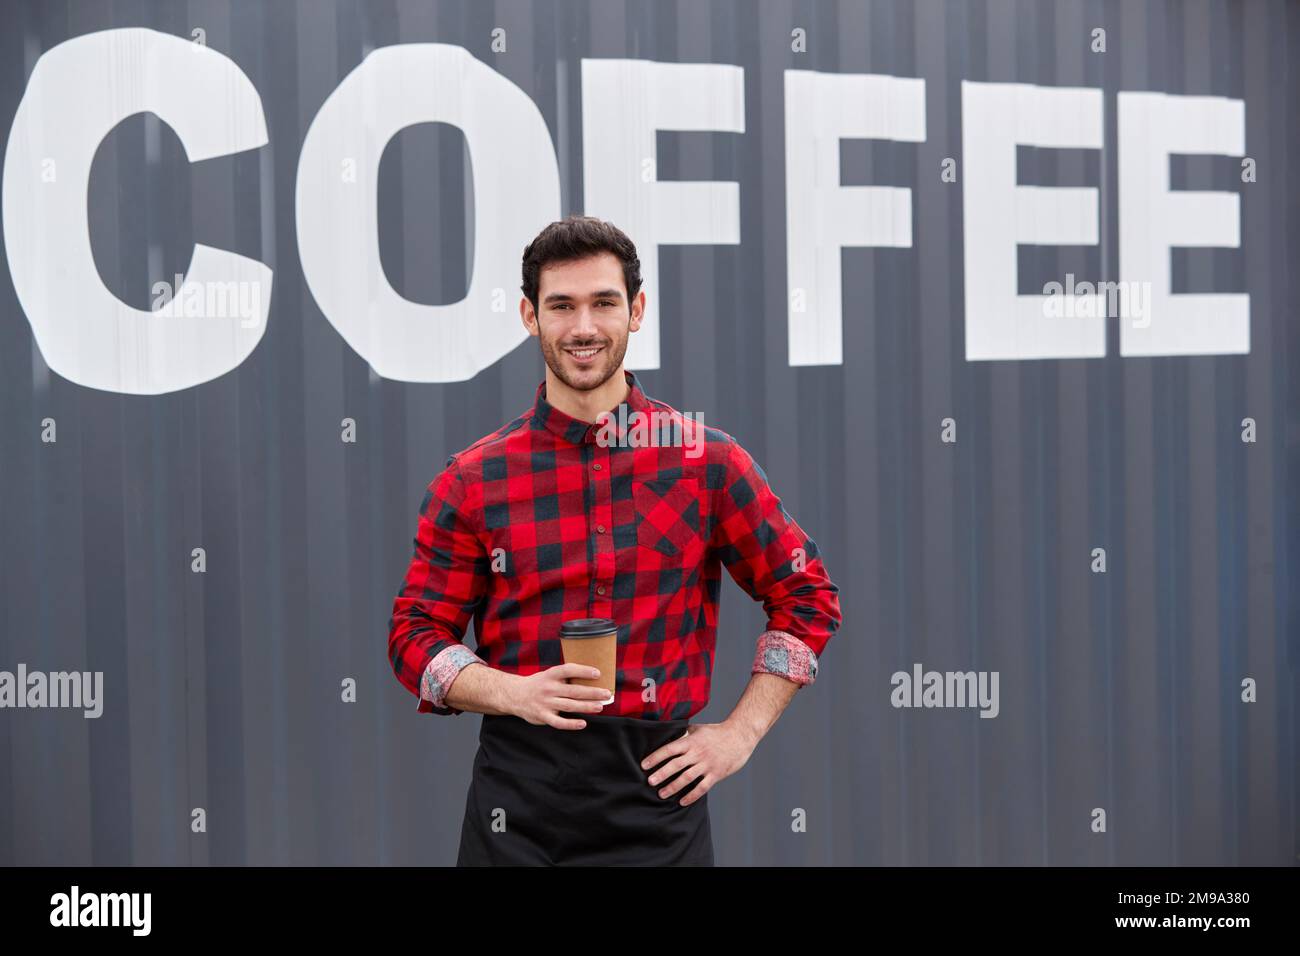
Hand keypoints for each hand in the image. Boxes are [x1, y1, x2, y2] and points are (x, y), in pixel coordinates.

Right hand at [506, 664, 609, 729]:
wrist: (514, 695)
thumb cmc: (538, 684)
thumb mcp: (548, 675)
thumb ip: (564, 677)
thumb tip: (589, 678)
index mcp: (550, 675)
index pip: (568, 670)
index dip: (583, 671)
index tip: (597, 673)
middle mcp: (548, 688)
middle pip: (574, 690)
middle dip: (592, 692)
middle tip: (607, 693)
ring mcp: (545, 703)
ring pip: (569, 706)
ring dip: (586, 706)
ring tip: (600, 707)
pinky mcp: (542, 716)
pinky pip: (559, 722)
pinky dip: (571, 724)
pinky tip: (583, 723)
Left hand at [639, 720, 755, 805]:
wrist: (739, 736)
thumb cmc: (717, 731)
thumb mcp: (698, 729)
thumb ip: (684, 733)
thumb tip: (668, 735)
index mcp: (691, 741)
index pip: (669, 749)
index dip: (656, 757)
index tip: (644, 765)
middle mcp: (697, 753)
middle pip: (676, 765)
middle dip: (661, 774)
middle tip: (649, 781)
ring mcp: (707, 764)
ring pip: (687, 778)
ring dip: (673, 787)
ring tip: (661, 794)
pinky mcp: (716, 774)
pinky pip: (702, 787)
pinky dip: (691, 796)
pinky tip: (682, 802)